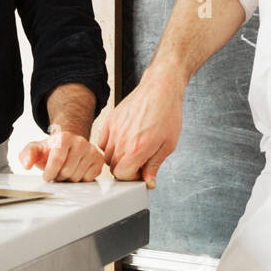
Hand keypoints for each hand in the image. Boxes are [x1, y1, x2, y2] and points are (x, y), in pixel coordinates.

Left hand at [19, 130, 104, 181]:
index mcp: (64, 137)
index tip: (46, 177)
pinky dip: (80, 179)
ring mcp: (92, 150)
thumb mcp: (36, 149)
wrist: (69, 145)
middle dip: (59, 176)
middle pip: (67, 171)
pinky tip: (77, 171)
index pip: (57, 160)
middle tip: (56, 172)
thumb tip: (26, 165)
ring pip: (77, 177)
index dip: (50, 172)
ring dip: (68, 179)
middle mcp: (80, 142)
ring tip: (66, 171)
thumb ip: (27, 154)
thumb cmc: (51, 149)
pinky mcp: (99, 160)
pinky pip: (88, 179)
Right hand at [98, 65, 185, 188]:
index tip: (141, 172)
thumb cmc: (168, 114)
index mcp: (138, 148)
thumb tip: (149, 182)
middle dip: (126, 169)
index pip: (123, 175)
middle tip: (139, 161)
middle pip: (114, 167)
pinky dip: (109, 146)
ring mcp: (114, 129)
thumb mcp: (168, 145)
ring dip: (118, 158)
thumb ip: (154, 165)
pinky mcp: (110, 120)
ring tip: (132, 150)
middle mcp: (123, 140)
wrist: (160, 89)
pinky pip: (102, 142)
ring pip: (107, 156)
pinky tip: (123, 142)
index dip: (133, 177)